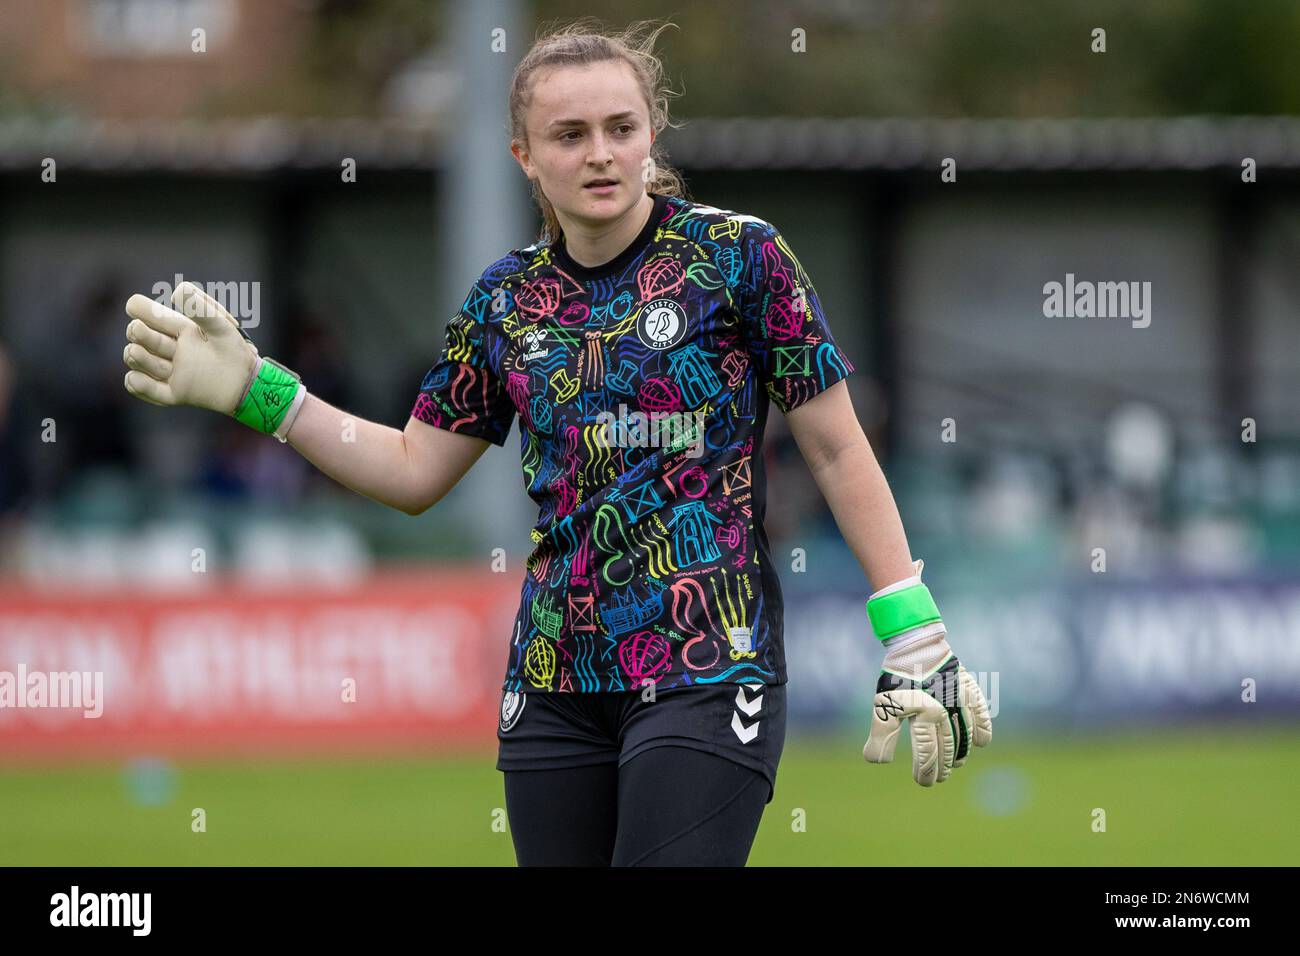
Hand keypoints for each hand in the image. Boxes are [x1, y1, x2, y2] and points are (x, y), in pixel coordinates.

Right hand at [122, 281, 256, 413]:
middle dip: (138, 333)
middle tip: (148, 334)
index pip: (145, 312)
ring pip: (135, 359)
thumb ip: (201, 307)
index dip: (140, 308)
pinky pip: (140, 386)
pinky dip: (137, 384)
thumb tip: (177, 291)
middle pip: (137, 334)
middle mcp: (168, 347)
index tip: (135, 307)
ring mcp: (168, 370)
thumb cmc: (235, 350)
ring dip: (139, 358)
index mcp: (178, 327)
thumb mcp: (220, 325)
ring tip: (155, 361)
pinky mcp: (171, 392)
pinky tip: (138, 378)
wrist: (246, 383)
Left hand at [863, 629, 992, 785]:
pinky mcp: (968, 688)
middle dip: (943, 766)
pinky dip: (983, 728)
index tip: (923, 782)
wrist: (914, 644)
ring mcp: (958, 699)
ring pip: (964, 734)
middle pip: (947, 747)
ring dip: (961, 752)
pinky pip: (980, 712)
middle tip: (939, 779)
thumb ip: (882, 735)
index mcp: (923, 715)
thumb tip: (878, 762)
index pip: (927, 752)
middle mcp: (944, 710)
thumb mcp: (882, 705)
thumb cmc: (896, 677)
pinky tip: (982, 742)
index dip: (925, 770)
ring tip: (958, 764)